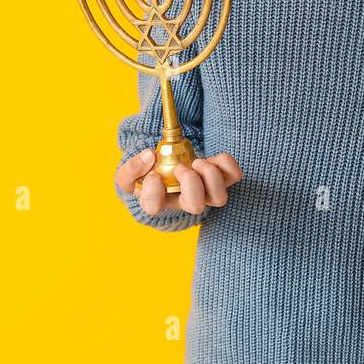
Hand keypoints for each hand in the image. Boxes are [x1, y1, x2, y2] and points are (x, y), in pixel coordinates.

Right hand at [115, 149, 243, 215]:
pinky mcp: (221, 180)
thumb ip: (131, 169)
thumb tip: (149, 156)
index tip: (153, 174)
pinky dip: (226, 163)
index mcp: (159, 201)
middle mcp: (185, 201)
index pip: (153, 207)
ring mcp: (205, 193)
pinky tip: (213, 158)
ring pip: (219, 197)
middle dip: (190, 183)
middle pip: (196, 207)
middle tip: (180, 168)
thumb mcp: (129, 175)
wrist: (168, 168)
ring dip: (209, 175)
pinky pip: (235, 176)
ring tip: (197, 162)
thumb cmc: (148, 175)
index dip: (152, 191)